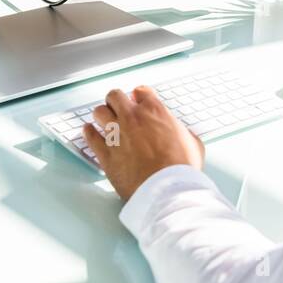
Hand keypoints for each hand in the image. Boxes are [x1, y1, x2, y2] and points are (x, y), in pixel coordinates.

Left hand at [84, 86, 203, 199]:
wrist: (166, 190)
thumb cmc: (181, 169)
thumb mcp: (193, 143)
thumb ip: (182, 132)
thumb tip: (181, 133)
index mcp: (154, 111)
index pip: (141, 91)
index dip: (140, 96)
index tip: (138, 101)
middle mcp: (132, 118)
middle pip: (115, 96)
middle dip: (116, 101)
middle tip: (118, 107)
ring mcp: (116, 134)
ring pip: (99, 112)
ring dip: (102, 115)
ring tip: (104, 119)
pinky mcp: (105, 153)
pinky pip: (90, 136)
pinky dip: (89, 132)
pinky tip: (89, 131)